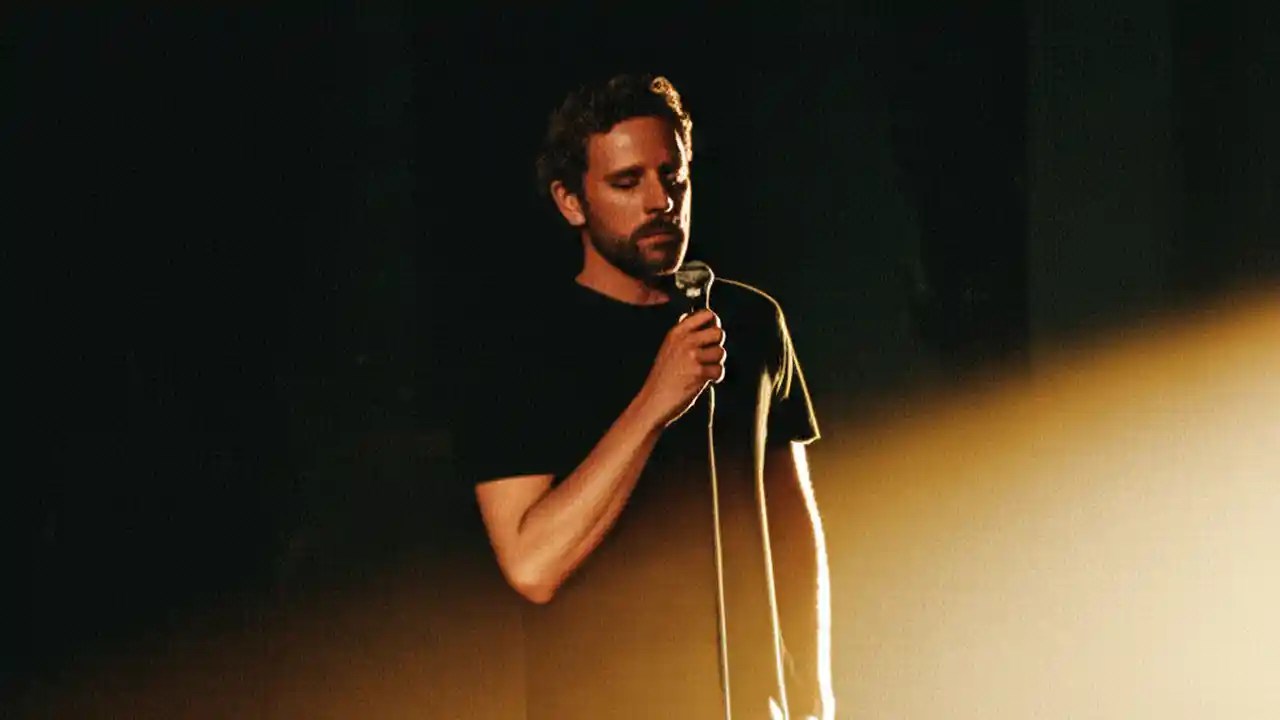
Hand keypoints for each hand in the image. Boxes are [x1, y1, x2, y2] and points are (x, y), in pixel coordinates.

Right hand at [636, 309, 725, 427]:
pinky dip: (715, 377)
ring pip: (721, 352)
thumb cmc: (663, 375)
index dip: (713, 323)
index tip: (710, 335)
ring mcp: (692, 357)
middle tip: (708, 355)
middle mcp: (685, 341)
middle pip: (718, 332)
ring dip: (716, 363)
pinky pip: (719, 370)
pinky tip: (704, 380)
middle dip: (717, 345)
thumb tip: (707, 318)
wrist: (654, 399)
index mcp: (677, 332)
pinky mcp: (699, 373)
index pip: (706, 314)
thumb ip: (685, 333)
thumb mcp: (669, 346)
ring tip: (703, 370)